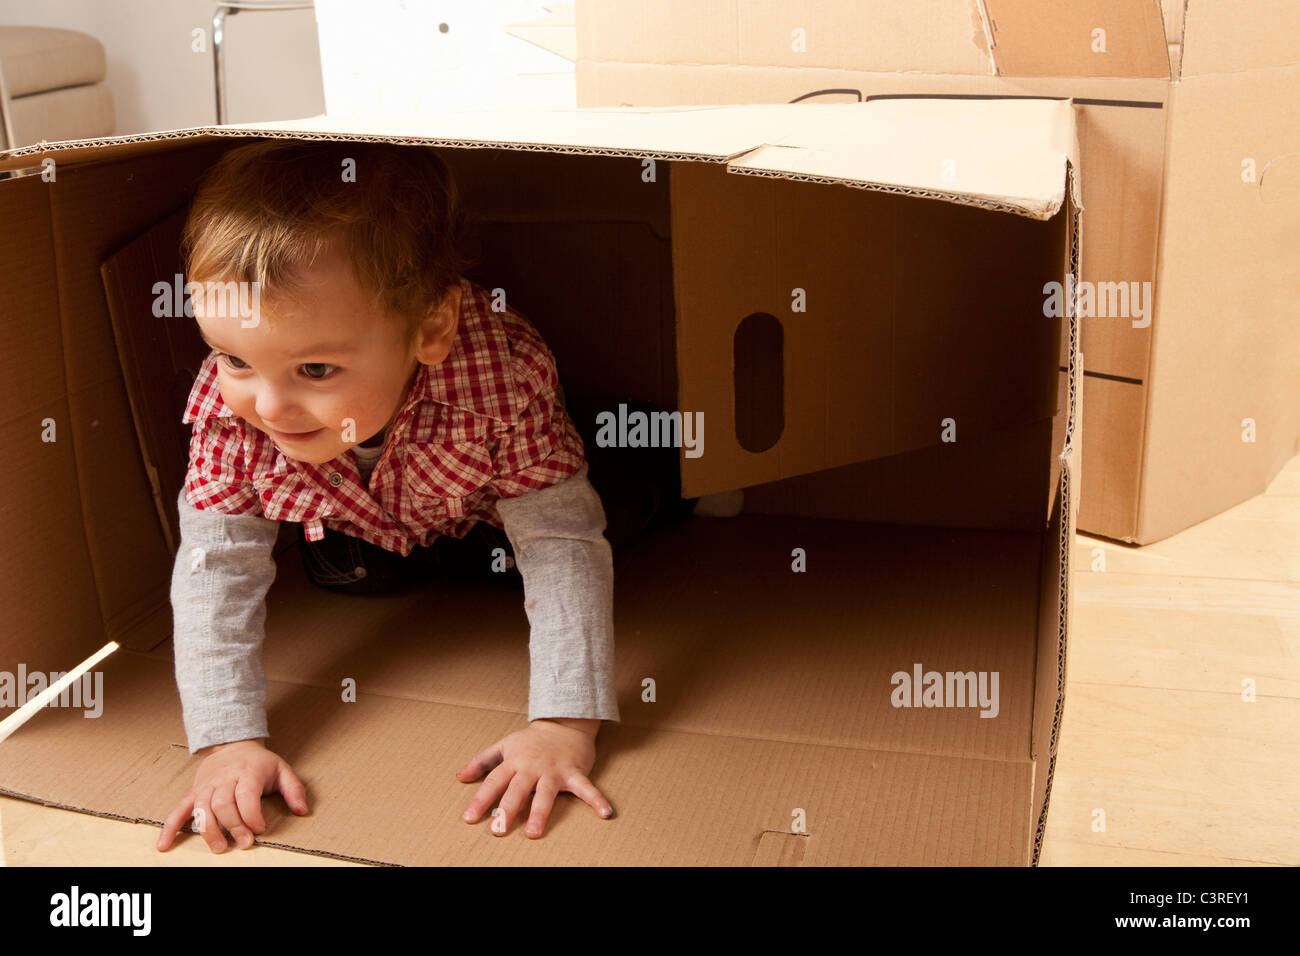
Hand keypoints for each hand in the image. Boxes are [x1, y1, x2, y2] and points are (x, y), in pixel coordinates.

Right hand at [156, 738, 308, 852]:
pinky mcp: (194, 793)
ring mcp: (206, 786)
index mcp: (248, 772)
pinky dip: (170, 827)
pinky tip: (164, 845)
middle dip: (234, 825)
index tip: (260, 829)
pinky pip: (179, 809)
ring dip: (208, 829)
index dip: (252, 814)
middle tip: (244, 843)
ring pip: (203, 808)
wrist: (231, 745)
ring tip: (218, 847)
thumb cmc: (258, 763)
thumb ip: (294, 789)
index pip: (247, 794)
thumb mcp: (282, 769)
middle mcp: (224, 779)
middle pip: (224, 803)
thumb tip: (303, 810)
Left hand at [456, 718, 611, 837]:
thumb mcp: (504, 746)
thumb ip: (482, 761)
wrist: (564, 722)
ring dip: (541, 813)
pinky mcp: (575, 772)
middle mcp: (533, 767)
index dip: (481, 799)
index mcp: (515, 762)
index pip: (494, 781)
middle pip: (518, 790)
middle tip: (498, 830)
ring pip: (546, 793)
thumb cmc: (532, 740)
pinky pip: (586, 787)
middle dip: (508, 809)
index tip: (469, 817)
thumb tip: (459, 777)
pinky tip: (605, 813)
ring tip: (534, 834)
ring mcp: (555, 770)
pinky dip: (596, 799)